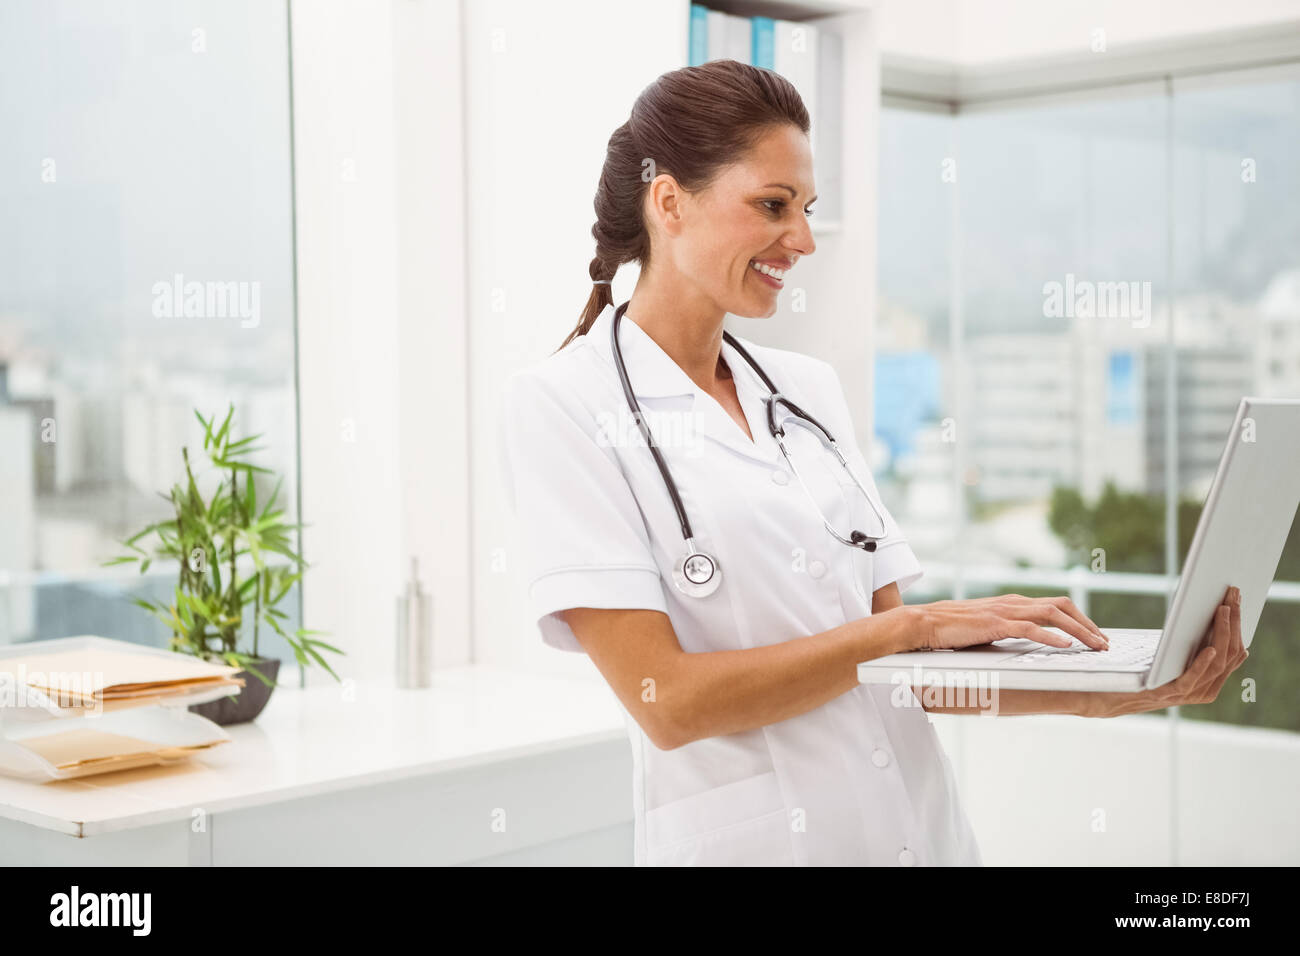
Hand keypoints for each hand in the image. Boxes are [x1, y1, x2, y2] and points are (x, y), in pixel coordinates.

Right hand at [907, 593, 1108, 651]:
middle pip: (1062, 606)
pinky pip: (1029, 629)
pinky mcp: (994, 624)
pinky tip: (1065, 646)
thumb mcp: (988, 628)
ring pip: (1052, 615)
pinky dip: (1051, 636)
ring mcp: (1005, 612)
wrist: (924, 623)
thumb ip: (1009, 631)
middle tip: (1104, 643)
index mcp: (1013, 603)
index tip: (1096, 636)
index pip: (1056, 606)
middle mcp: (1013, 603)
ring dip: (1079, 631)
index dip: (1081, 619)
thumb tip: (1029, 644)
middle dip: (1088, 624)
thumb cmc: (952, 629)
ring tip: (1095, 646)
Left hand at [1087, 585, 1247, 717]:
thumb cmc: (1132, 670)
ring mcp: (1185, 693)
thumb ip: (1185, 643)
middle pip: (1229, 655)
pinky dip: (1203, 664)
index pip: (1233, 653)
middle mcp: (1201, 689)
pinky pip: (1192, 679)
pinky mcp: (1166, 693)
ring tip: (1224, 611)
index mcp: (1204, 680)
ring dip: (1223, 634)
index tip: (1238, 600)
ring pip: (1217, 664)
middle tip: (1234, 594)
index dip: (1239, 626)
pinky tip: (1210, 648)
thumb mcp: (1166, 654)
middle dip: (1235, 622)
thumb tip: (1202, 613)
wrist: (1101, 694)